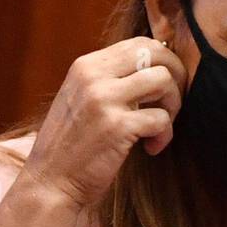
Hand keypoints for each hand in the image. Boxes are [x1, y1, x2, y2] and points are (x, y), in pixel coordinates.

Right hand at [22, 36, 186, 208]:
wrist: (49, 182)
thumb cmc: (72, 146)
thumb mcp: (82, 100)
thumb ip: (110, 81)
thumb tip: (156, 69)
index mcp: (86, 66)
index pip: (140, 44)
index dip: (164, 63)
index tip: (165, 88)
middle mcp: (94, 75)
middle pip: (157, 53)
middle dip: (176, 77)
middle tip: (171, 105)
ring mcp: (104, 99)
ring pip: (163, 80)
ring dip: (172, 106)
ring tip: (158, 128)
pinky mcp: (117, 126)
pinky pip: (161, 118)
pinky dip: (164, 135)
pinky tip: (151, 148)